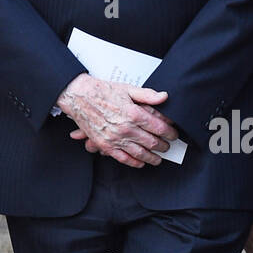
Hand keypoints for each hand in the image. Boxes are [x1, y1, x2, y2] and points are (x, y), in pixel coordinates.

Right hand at [56, 73, 177, 167]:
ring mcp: (115, 139)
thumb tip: (164, 97)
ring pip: (140, 154)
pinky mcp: (106, 145)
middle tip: (167, 146)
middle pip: (152, 143)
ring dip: (152, 158)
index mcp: (134, 114)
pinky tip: (141, 163)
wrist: (79, 96)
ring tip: (158, 158)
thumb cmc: (102, 91)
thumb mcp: (128, 89)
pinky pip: (123, 158)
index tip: (173, 134)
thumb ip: (148, 95)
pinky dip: (135, 163)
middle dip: (163, 146)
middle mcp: (126, 128)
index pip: (159, 128)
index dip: (170, 133)